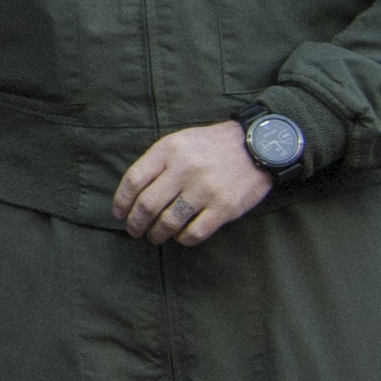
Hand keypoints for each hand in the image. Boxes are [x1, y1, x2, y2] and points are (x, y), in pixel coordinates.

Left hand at [113, 122, 274, 246]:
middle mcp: (185, 168)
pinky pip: (194, 233)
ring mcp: (206, 188)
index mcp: (170, 149)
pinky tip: (181, 235)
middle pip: (147, 205)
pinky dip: (182, 238)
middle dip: (135, 223)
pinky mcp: (225, 206)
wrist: (260, 145)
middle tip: (135, 231)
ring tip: (156, 235)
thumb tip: (132, 194)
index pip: (134, 180)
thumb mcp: (181, 141)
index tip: (119, 213)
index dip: (122, 201)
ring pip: (168, 222)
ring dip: (157, 234)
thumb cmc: (213, 145)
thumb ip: (157, 162)